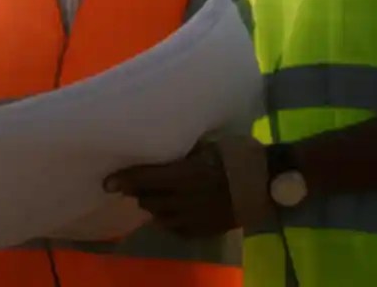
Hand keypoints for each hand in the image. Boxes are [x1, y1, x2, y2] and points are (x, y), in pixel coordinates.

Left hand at [104, 142, 238, 238]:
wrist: (269, 183)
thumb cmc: (239, 156)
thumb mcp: (209, 146)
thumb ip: (184, 154)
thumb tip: (163, 151)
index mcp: (185, 174)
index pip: (145, 179)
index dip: (123, 181)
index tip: (107, 182)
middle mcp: (185, 199)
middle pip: (148, 200)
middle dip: (139, 192)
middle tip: (137, 184)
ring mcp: (195, 217)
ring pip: (160, 217)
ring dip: (154, 206)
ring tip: (155, 197)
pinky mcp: (206, 230)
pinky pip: (178, 229)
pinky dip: (170, 221)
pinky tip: (173, 211)